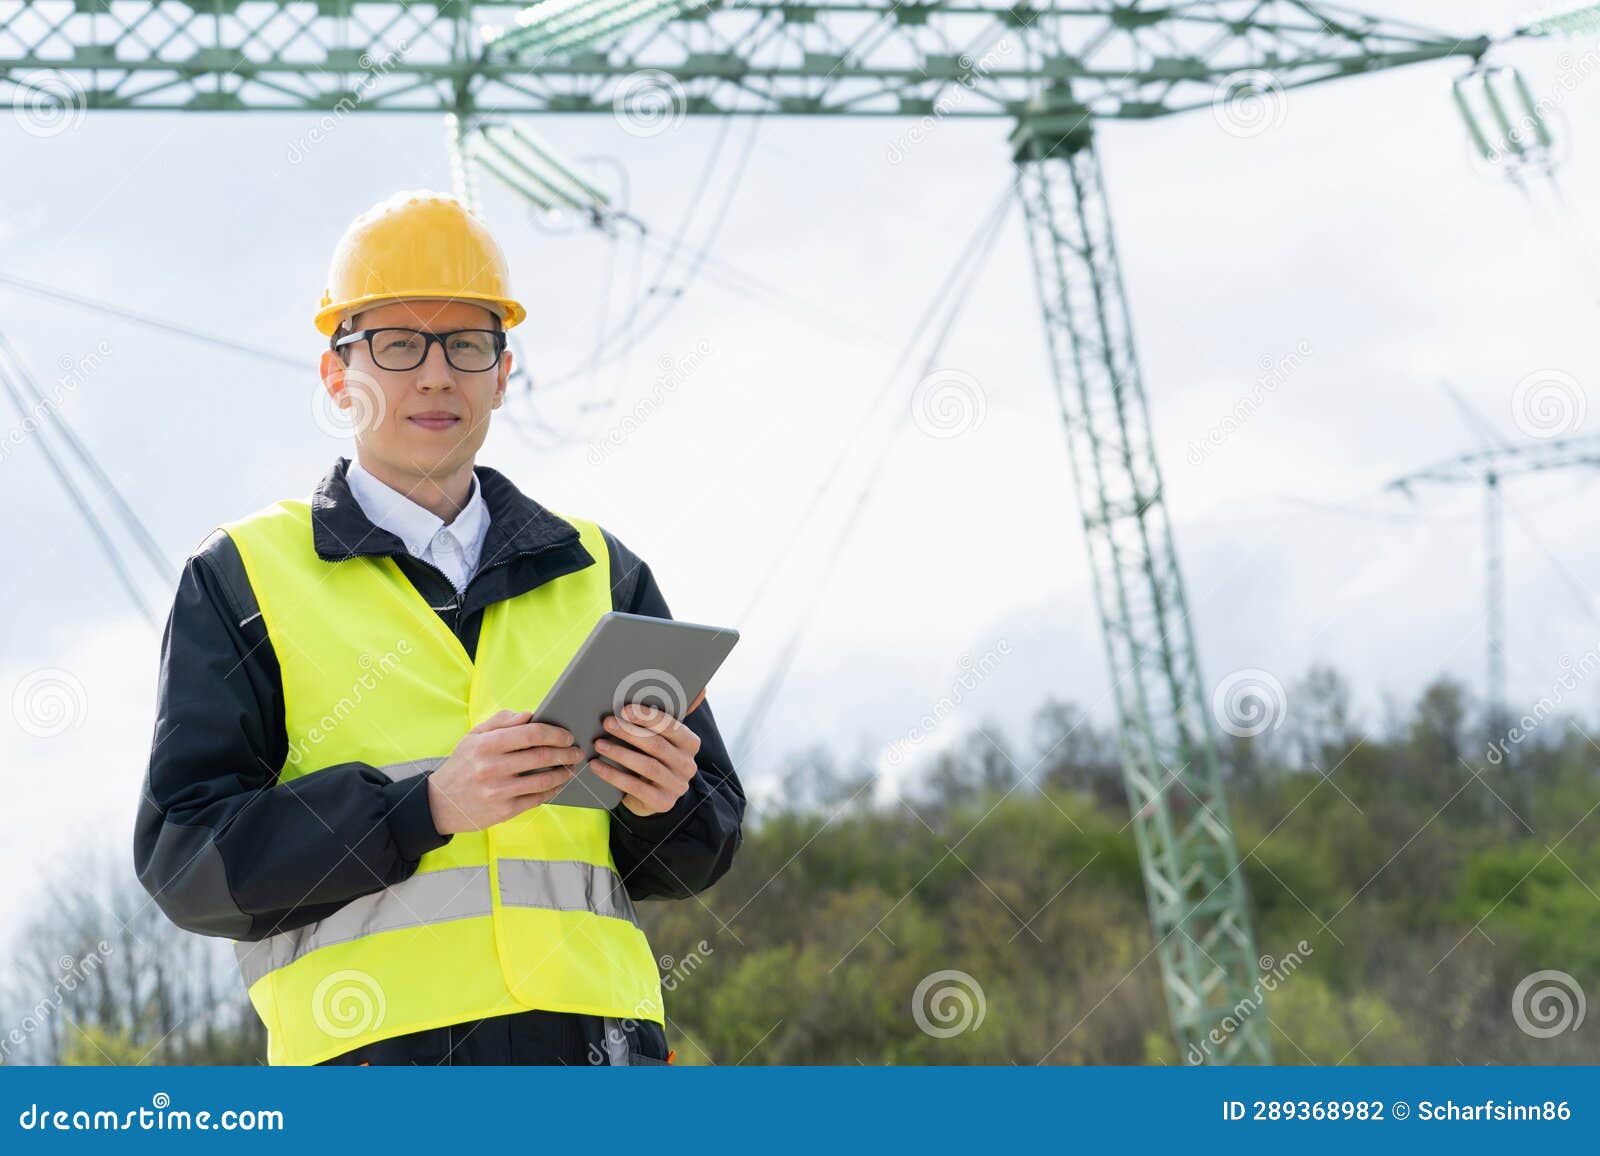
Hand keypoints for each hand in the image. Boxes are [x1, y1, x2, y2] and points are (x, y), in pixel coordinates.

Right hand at [427, 709, 582, 834]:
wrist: (442, 802)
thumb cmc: (463, 764)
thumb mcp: (474, 736)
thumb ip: (501, 722)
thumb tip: (529, 714)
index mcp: (486, 745)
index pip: (530, 734)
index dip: (554, 733)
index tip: (567, 735)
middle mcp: (492, 768)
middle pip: (541, 756)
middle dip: (565, 753)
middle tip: (576, 751)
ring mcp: (498, 791)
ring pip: (543, 779)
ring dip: (563, 772)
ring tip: (571, 768)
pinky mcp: (503, 811)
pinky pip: (537, 799)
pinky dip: (552, 790)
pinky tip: (558, 784)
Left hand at [590, 692, 705, 817]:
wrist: (654, 796)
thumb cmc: (654, 757)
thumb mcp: (661, 737)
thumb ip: (667, 716)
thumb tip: (699, 688)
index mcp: (690, 743)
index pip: (671, 726)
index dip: (647, 717)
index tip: (624, 709)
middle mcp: (688, 765)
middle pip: (657, 745)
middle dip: (629, 732)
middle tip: (606, 723)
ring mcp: (677, 786)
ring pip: (647, 766)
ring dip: (620, 753)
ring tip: (598, 744)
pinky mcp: (662, 802)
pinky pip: (635, 787)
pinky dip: (613, 775)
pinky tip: (597, 766)